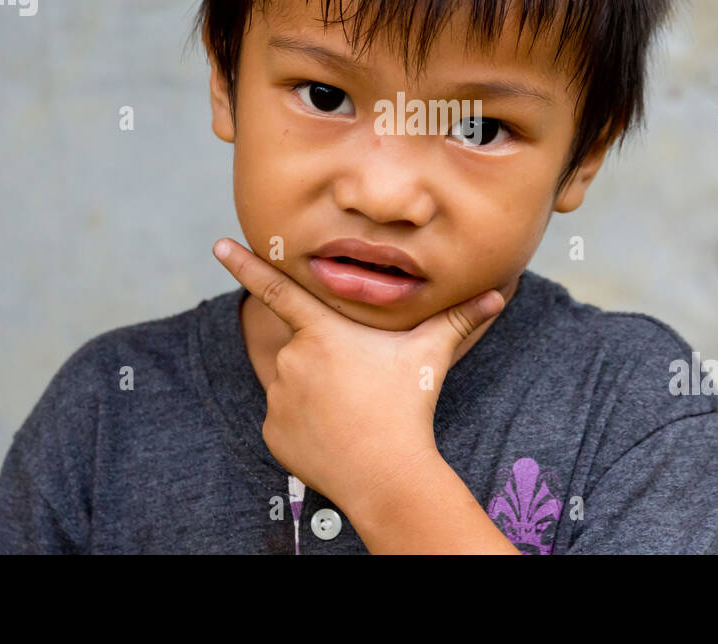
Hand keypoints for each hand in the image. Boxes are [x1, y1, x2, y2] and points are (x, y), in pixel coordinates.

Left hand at [212, 237, 504, 514]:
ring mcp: (278, 396)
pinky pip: (287, 418)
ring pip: (296, 383)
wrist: (386, 473)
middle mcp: (292, 357)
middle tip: (362, 387)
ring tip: (354, 413)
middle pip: (306, 347)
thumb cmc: (408, 406)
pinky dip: (308, 424)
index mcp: (324, 330)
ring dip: (319, 392)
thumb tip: (499, 292)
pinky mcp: (271, 431)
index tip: (217, 244)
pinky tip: (335, 435)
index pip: (277, 287)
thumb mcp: (431, 355)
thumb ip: (459, 319)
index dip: (244, 263)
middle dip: (330, 361)